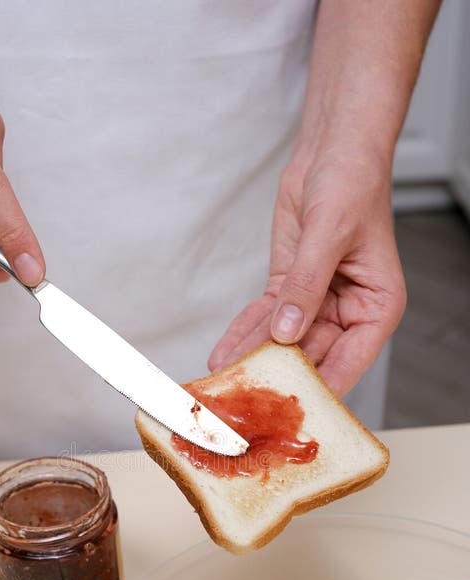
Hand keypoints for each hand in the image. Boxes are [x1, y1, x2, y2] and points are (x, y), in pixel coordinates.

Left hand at [208, 150, 405, 396]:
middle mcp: (348, 314)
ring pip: (282, 343)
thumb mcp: (329, 233)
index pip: (349, 361)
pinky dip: (243, 335)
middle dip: (278, 377)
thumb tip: (288, 332)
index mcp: (376, 308)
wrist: (331, 151)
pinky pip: (264, 321)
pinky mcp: (289, 293)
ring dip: (253, 359)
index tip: (289, 408)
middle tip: (244, 399)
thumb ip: (306, 285)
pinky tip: (223, 354)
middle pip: (311, 358)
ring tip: (224, 382)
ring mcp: (316, 306)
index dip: (319, 387)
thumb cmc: (352, 183)